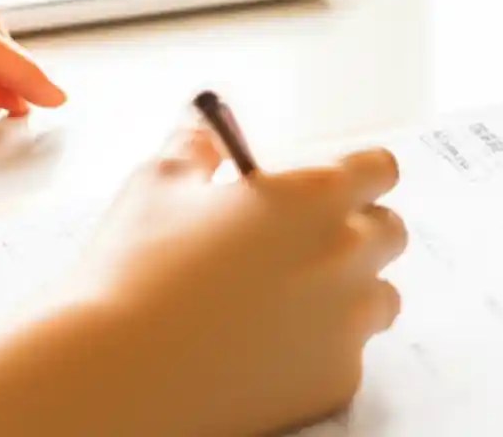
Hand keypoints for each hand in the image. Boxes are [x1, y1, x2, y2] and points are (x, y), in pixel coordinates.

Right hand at [72, 125, 407, 434]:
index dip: (357, 176)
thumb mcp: (158, 184)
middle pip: (389, 232)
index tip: (336, 188)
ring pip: (380, 298)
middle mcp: (348, 254)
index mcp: (316, 196)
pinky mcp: (338, 378)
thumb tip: (207, 124)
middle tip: (305, 248)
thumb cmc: (130, 271)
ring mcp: (350, 321)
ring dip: (350, 295)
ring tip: (286, 305)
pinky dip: (319, 353)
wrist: (113, 376)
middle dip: (358, 233)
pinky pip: (348, 357)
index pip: (379, 169)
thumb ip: (198, 144)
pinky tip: (266, 354)